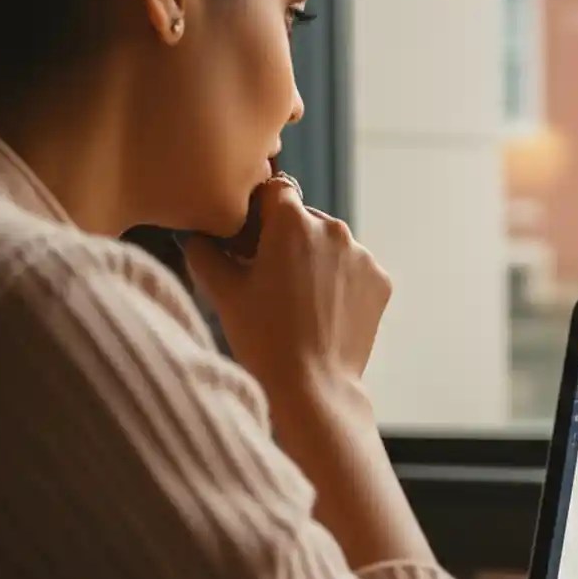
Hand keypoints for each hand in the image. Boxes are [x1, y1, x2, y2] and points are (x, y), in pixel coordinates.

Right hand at [184, 177, 390, 402]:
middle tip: (270, 278)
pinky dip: (340, 284)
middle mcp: (334, 229)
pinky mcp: (381, 281)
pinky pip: (355, 271)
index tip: (250, 240)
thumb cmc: (262, 338)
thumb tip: (196, 235)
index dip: (260, 213)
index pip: (274, 192)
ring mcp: (363, 256)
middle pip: (305, 220)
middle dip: (288, 240)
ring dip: (316, 261)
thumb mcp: (222, 291)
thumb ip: (205, 251)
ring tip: (297, 302)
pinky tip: (322, 313)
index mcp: (293, 222)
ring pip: (332, 246)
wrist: (312, 386)